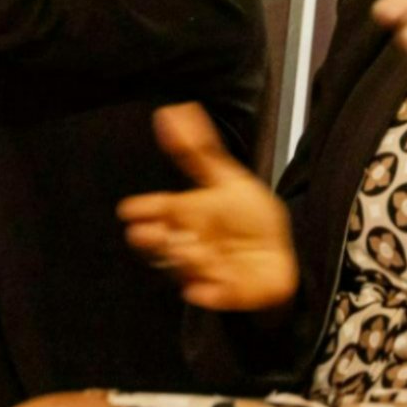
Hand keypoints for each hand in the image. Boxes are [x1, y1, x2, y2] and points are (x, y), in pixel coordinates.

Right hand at [117, 104, 298, 311]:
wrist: (277, 254)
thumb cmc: (247, 216)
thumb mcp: (227, 178)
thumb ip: (198, 148)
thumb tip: (174, 110)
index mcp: (186, 214)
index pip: (159, 211)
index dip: (145, 211)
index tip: (130, 209)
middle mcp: (189, 242)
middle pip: (162, 242)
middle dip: (153, 239)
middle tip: (147, 233)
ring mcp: (202, 270)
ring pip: (184, 266)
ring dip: (186, 259)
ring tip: (194, 248)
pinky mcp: (221, 293)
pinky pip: (209, 295)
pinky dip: (207, 292)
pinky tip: (206, 286)